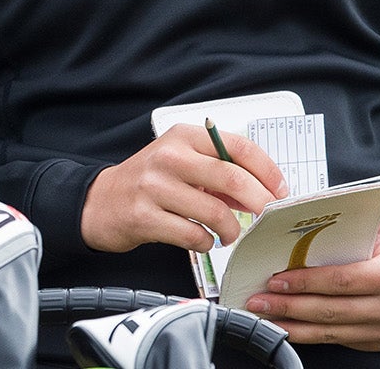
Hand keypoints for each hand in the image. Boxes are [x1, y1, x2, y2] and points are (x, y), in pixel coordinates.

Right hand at [80, 124, 287, 252]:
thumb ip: (219, 173)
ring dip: (232, 229)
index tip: (280, 190)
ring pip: (215, 212)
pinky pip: (193, 235)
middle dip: (259, 202)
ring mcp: (154, 187)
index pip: (238, 147)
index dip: (267, 170)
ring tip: (229, 234)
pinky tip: (203, 240)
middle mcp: (169, 156)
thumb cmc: (148, 181)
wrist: (99, 202)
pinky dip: (207, 242)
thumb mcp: (182, 163)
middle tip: (266, 216)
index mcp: (184, 137)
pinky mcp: (144, 217)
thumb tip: (262, 191)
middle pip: (232, 178)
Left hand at [244, 211, 379, 350]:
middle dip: (290, 306)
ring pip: (330, 332)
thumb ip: (338, 215)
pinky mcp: (375, 341)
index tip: (276, 280)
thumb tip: (292, 210)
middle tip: (259, 299)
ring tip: (264, 314)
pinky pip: (335, 340)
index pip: (343, 280)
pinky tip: (285, 324)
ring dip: (292, 324)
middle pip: (332, 310)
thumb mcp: (369, 216)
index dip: (307, 282)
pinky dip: (306, 333)